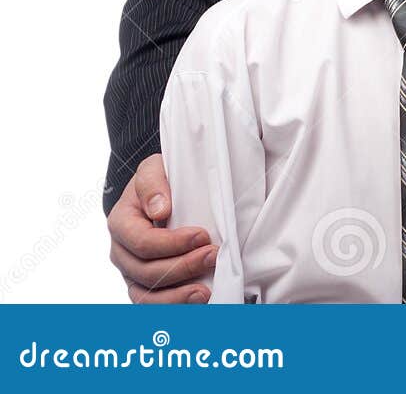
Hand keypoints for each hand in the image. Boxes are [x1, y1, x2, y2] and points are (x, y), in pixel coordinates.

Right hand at [107, 153, 213, 302]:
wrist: (158, 192)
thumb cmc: (158, 181)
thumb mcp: (153, 169)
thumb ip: (153, 183)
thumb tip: (161, 209)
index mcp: (121, 223)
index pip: (142, 242)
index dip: (171, 243)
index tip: (202, 235)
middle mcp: (122, 252)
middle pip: (145, 271)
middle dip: (182, 266)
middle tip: (213, 256)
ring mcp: (132, 272)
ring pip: (146, 295)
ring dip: (177, 296)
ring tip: (205, 291)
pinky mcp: (146, 285)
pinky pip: (154, 304)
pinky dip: (174, 307)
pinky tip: (196, 302)